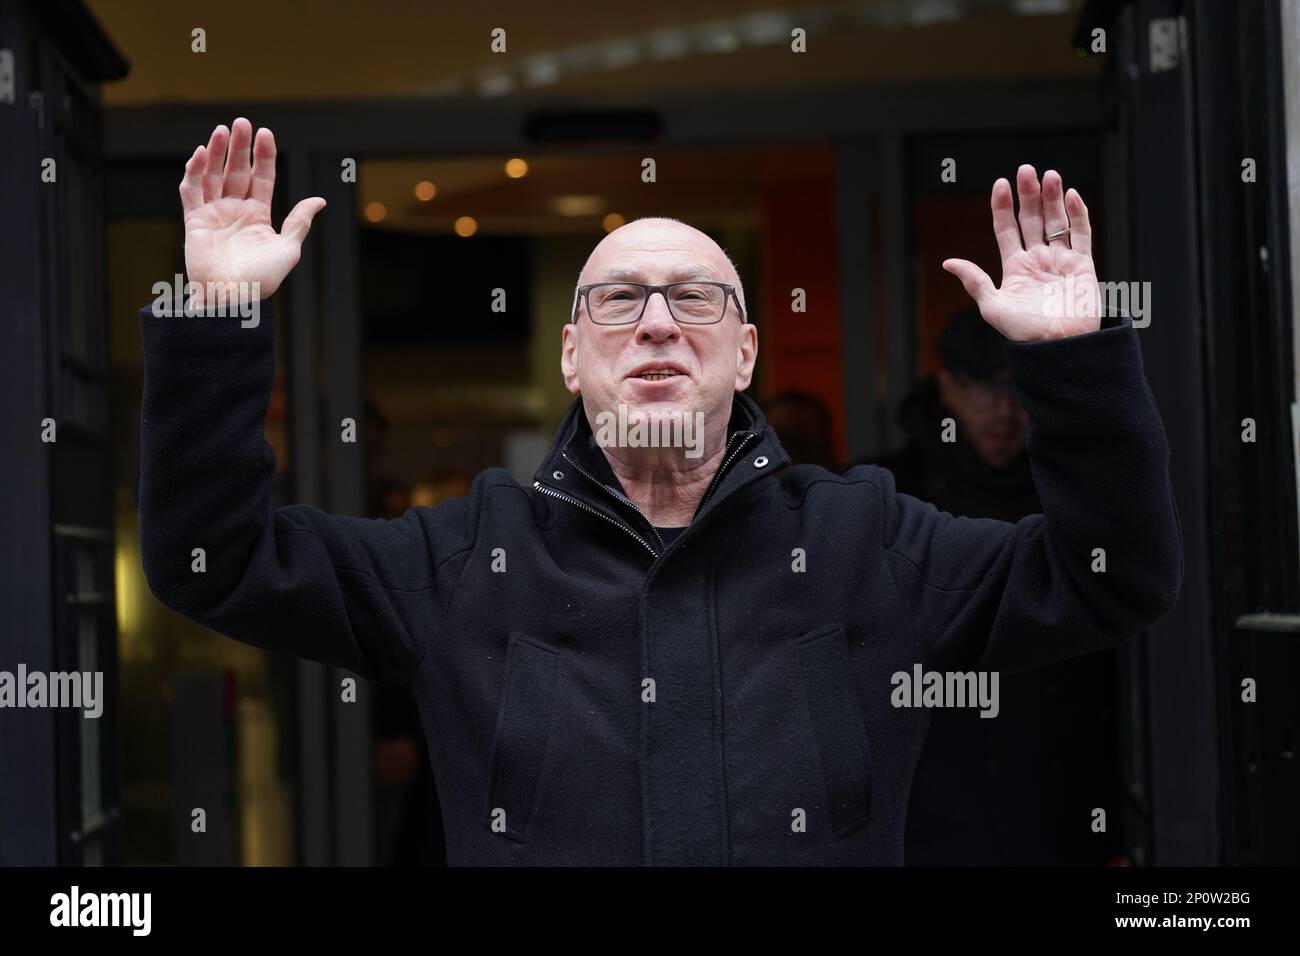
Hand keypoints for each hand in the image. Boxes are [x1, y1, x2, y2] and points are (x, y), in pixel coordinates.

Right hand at [180, 117, 325, 303]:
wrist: (231, 299)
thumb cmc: (261, 280)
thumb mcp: (288, 249)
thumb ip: (299, 222)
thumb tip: (319, 200)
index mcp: (259, 216)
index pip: (262, 178)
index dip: (263, 156)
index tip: (265, 133)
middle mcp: (236, 211)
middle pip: (237, 171)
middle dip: (239, 147)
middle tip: (241, 122)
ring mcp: (214, 214)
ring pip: (214, 176)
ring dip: (216, 153)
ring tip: (221, 130)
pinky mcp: (194, 221)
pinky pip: (192, 191)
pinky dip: (194, 172)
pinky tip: (200, 154)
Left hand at [942, 165, 1100, 341]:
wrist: (1060, 347)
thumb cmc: (1024, 332)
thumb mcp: (993, 307)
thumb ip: (975, 281)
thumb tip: (948, 263)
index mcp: (1014, 268)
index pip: (1006, 229)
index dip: (1003, 207)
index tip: (1000, 184)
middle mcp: (1037, 260)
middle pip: (1032, 219)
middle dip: (1029, 195)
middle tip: (1026, 170)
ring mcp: (1060, 261)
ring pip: (1056, 221)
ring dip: (1052, 198)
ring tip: (1049, 175)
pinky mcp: (1083, 265)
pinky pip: (1081, 234)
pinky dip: (1078, 214)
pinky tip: (1071, 195)